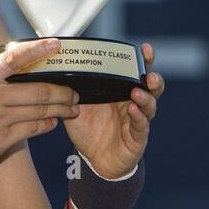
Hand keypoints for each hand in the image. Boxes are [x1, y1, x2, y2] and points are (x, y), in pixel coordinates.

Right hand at [0, 38, 78, 174]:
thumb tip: (2, 48)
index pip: (14, 58)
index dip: (38, 50)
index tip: (56, 44)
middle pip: (38, 90)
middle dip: (62, 92)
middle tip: (74, 93)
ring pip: (40, 111)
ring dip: (60, 109)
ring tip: (72, 108)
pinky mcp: (2, 139)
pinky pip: (32, 129)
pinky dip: (46, 125)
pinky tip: (53, 123)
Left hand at [61, 42, 163, 178]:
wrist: (94, 159)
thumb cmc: (89, 131)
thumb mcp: (75, 108)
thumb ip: (69, 94)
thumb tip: (55, 75)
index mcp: (120, 92)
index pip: (135, 72)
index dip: (143, 60)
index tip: (144, 48)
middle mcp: (132, 103)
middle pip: (150, 87)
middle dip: (152, 77)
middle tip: (149, 72)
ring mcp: (137, 120)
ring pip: (150, 105)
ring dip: (145, 97)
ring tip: (137, 92)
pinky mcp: (137, 137)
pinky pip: (141, 125)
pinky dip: (138, 116)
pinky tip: (132, 109)